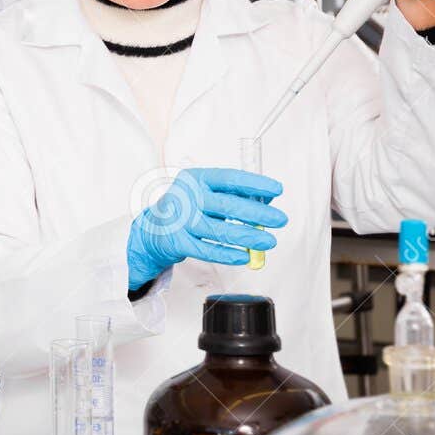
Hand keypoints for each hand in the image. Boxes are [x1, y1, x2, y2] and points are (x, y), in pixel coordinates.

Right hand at [126, 167, 285, 288]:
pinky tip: (245, 256)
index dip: (255, 184)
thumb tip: (267, 202)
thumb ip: (235, 195)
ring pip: (218, 230)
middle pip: (226, 205)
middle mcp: (186, 197)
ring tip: (269, 241)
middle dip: (257, 214)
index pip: (229, 178)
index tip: (276, 189)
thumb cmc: (189, 208)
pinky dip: (228, 254)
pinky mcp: (178, 242)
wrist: (155, 228)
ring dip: (247, 237)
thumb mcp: (207, 193)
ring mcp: (180, 220)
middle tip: (279, 219)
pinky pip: (207, 250)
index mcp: (196, 179)